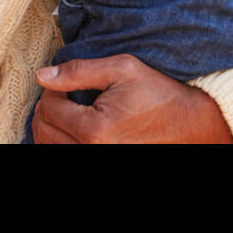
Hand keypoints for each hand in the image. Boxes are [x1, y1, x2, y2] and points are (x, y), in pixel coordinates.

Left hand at [31, 55, 232, 142]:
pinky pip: (65, 153)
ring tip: (69, 110)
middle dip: (48, 107)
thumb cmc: (158, 94)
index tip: (67, 83)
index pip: (47, 109)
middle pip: (43, 130)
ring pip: (49, 145)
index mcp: (95, 130)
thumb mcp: (121, 69)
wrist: (190, 124)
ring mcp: (99, 161)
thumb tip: (41, 76)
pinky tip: (73, 127)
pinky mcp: (104, 163)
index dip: (51, 90)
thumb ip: (78, 71)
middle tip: (65, 94)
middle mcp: (93, 153)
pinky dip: (61, 139)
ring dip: (52, 125)